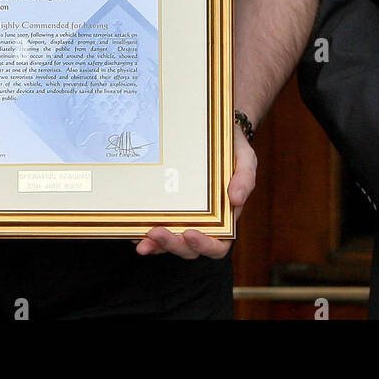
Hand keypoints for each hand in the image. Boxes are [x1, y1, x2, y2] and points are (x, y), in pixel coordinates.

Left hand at [136, 128, 255, 258]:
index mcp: (225, 219)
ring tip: (141, 239)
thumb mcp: (245, 159)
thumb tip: (236, 200)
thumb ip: (245, 179)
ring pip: (168, 244)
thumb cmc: (232, 148)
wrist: (213, 129)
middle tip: (156, 232)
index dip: (204, 246)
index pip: (217, 245)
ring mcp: (182, 219)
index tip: (190, 233)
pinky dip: (142, 232)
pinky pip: (153, 228)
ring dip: (154, 245)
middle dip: (171, 245)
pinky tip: (132, 228)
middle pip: (188, 249)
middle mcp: (202, 224)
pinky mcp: (165, 210)